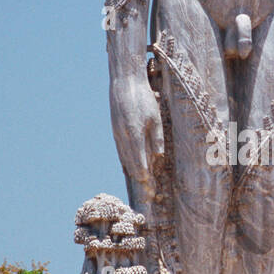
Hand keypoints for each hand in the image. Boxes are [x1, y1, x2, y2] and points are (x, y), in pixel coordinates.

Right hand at [110, 75, 164, 195]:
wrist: (124, 83)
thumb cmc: (143, 98)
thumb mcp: (155, 117)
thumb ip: (157, 138)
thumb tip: (159, 157)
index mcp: (134, 133)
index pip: (139, 159)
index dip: (144, 173)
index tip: (149, 185)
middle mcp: (123, 136)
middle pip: (130, 161)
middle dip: (139, 175)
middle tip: (146, 190)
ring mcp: (117, 133)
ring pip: (124, 156)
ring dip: (132, 169)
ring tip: (139, 180)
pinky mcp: (115, 129)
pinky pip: (121, 149)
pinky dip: (126, 159)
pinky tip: (130, 165)